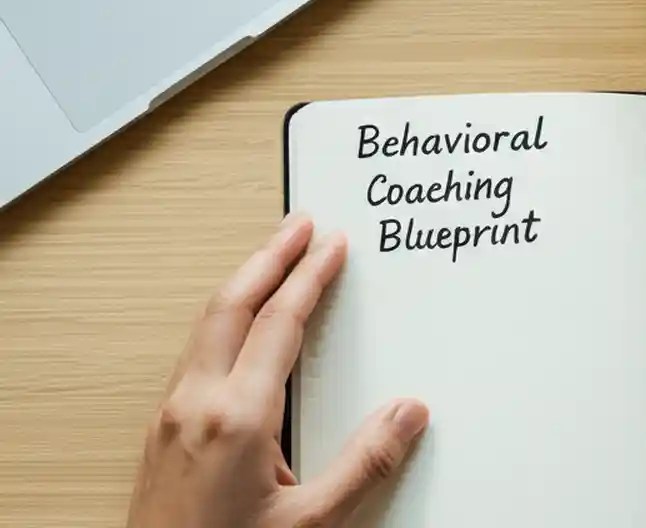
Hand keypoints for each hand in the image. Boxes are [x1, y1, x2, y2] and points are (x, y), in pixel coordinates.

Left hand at [127, 215, 429, 527]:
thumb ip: (365, 464)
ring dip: (242, 283)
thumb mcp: (312, 524)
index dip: (310, 276)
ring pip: (206, 325)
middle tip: (298, 225)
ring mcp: (170, 417)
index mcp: (236, 417)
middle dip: (268, 257)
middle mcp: (195, 406)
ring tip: (271, 260)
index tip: (331, 244)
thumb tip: (408, 414)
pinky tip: (238, 326)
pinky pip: (195, 353)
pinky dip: (223, 319)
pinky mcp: (160, 433)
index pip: (280, 323)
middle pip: (230, 305)